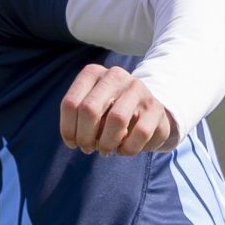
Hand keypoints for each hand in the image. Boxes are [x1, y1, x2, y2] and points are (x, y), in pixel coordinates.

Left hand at [61, 62, 179, 155]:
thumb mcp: (92, 110)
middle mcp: (116, 75)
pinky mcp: (156, 108)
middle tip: (88, 149)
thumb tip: (81, 140)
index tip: (72, 143)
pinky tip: (124, 150)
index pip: (70, 103)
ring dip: (107, 144)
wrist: (147, 111)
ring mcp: (139, 89)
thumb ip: (81, 120)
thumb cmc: (110, 113)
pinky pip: (141, 133)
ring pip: (117, 120)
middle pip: (89, 110)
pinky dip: (129, 148)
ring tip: (106, 151)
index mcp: (93, 73)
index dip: (67, 130)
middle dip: (85, 137)